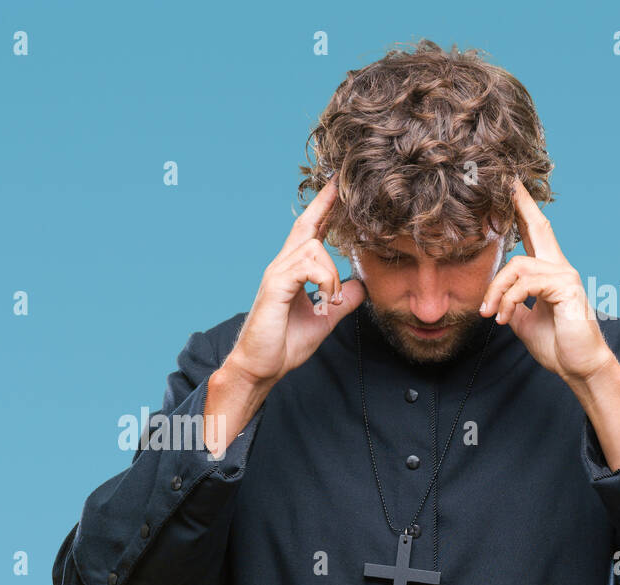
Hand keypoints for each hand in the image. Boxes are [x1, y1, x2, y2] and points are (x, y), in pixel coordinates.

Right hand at [226, 176, 366, 386]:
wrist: (259, 368)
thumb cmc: (283, 346)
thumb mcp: (323, 320)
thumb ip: (341, 302)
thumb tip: (360, 287)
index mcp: (292, 272)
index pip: (310, 233)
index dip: (324, 210)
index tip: (337, 189)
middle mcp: (282, 266)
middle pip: (305, 225)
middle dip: (324, 203)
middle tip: (339, 182)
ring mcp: (276, 274)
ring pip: (314, 248)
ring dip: (332, 273)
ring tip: (333, 300)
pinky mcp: (275, 285)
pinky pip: (307, 266)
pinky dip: (324, 281)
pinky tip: (326, 299)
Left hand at [479, 179, 614, 383]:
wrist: (579, 367)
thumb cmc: (557, 346)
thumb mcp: (524, 323)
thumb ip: (512, 305)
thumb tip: (496, 299)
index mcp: (549, 274)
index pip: (536, 237)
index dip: (524, 213)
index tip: (512, 190)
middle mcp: (560, 268)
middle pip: (540, 228)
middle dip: (523, 205)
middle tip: (508, 182)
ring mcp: (565, 276)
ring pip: (517, 267)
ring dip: (495, 291)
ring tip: (489, 314)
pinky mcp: (566, 288)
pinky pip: (526, 284)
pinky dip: (509, 301)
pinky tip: (502, 318)